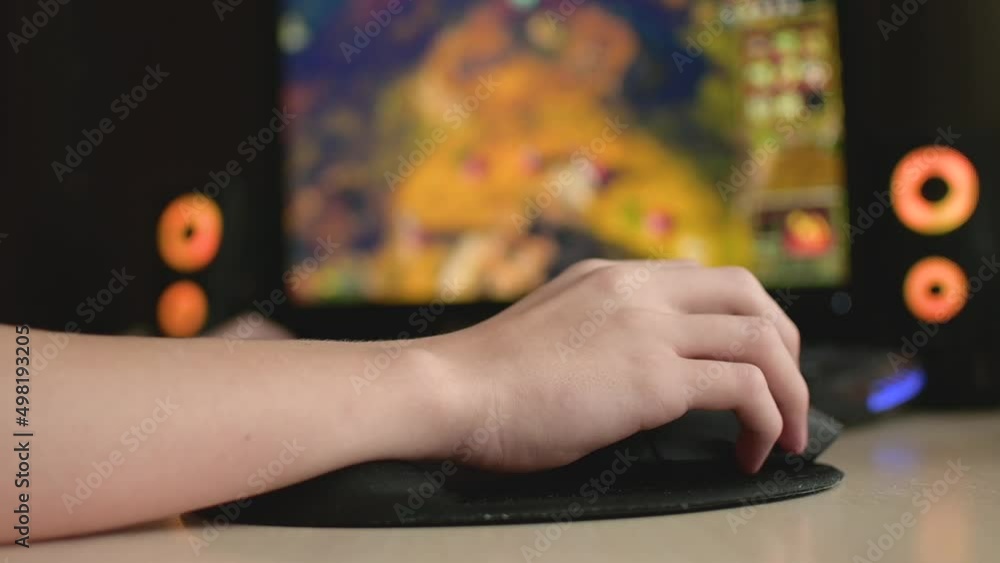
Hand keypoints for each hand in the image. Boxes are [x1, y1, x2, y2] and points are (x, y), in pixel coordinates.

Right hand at [431, 259, 806, 473]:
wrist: (452, 391)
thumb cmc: (487, 379)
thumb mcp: (552, 327)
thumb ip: (597, 328)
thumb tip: (631, 364)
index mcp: (612, 275)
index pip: (704, 278)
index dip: (744, 318)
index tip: (751, 359)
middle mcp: (639, 289)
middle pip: (749, 294)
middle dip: (785, 344)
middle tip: (786, 391)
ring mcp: (649, 328)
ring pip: (761, 340)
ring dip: (790, 391)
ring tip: (786, 434)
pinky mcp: (653, 377)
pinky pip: (744, 390)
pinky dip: (767, 421)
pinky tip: (753, 454)